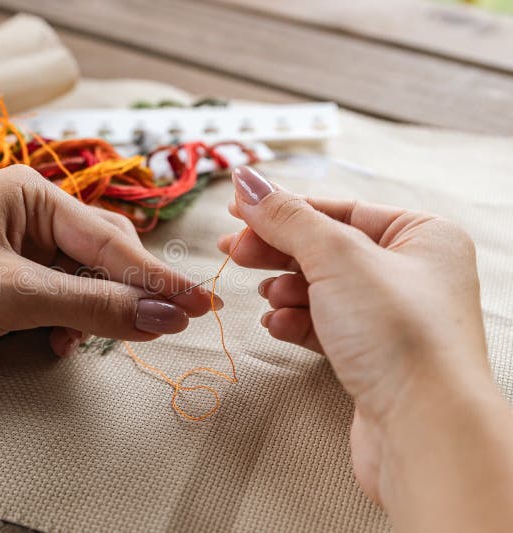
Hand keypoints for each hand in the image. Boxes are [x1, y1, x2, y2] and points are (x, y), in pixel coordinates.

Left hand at [0, 165, 216, 387]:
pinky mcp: (11, 290)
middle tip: (170, 324)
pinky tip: (59, 344)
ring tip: (98, 338)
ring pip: (87, 284)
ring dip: (96, 313)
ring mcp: (22, 256)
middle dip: (129, 292)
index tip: (199, 304)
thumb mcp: (10, 294)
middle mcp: (31, 220)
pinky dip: (69, 326)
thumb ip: (90, 305)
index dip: (155, 277)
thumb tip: (165, 316)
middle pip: (104, 256)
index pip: (108, 240)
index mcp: (30, 196)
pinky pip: (63, 304)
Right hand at [220, 166, 512, 523]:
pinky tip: (280, 326)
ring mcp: (393, 318)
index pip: (338, 209)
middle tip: (235, 253)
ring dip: (287, 291)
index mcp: (422, 235)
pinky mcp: (374, 356)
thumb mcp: (337, 257)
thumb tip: (247, 182)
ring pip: (322, 289)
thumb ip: (287, 217)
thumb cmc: (402, 337)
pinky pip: (326, 325)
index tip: (236, 210)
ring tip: (270, 299)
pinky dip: (297, 322)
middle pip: (326, 249)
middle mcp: (412, 273)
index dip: (283, 209)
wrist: (424, 430)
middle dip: (278, 252)